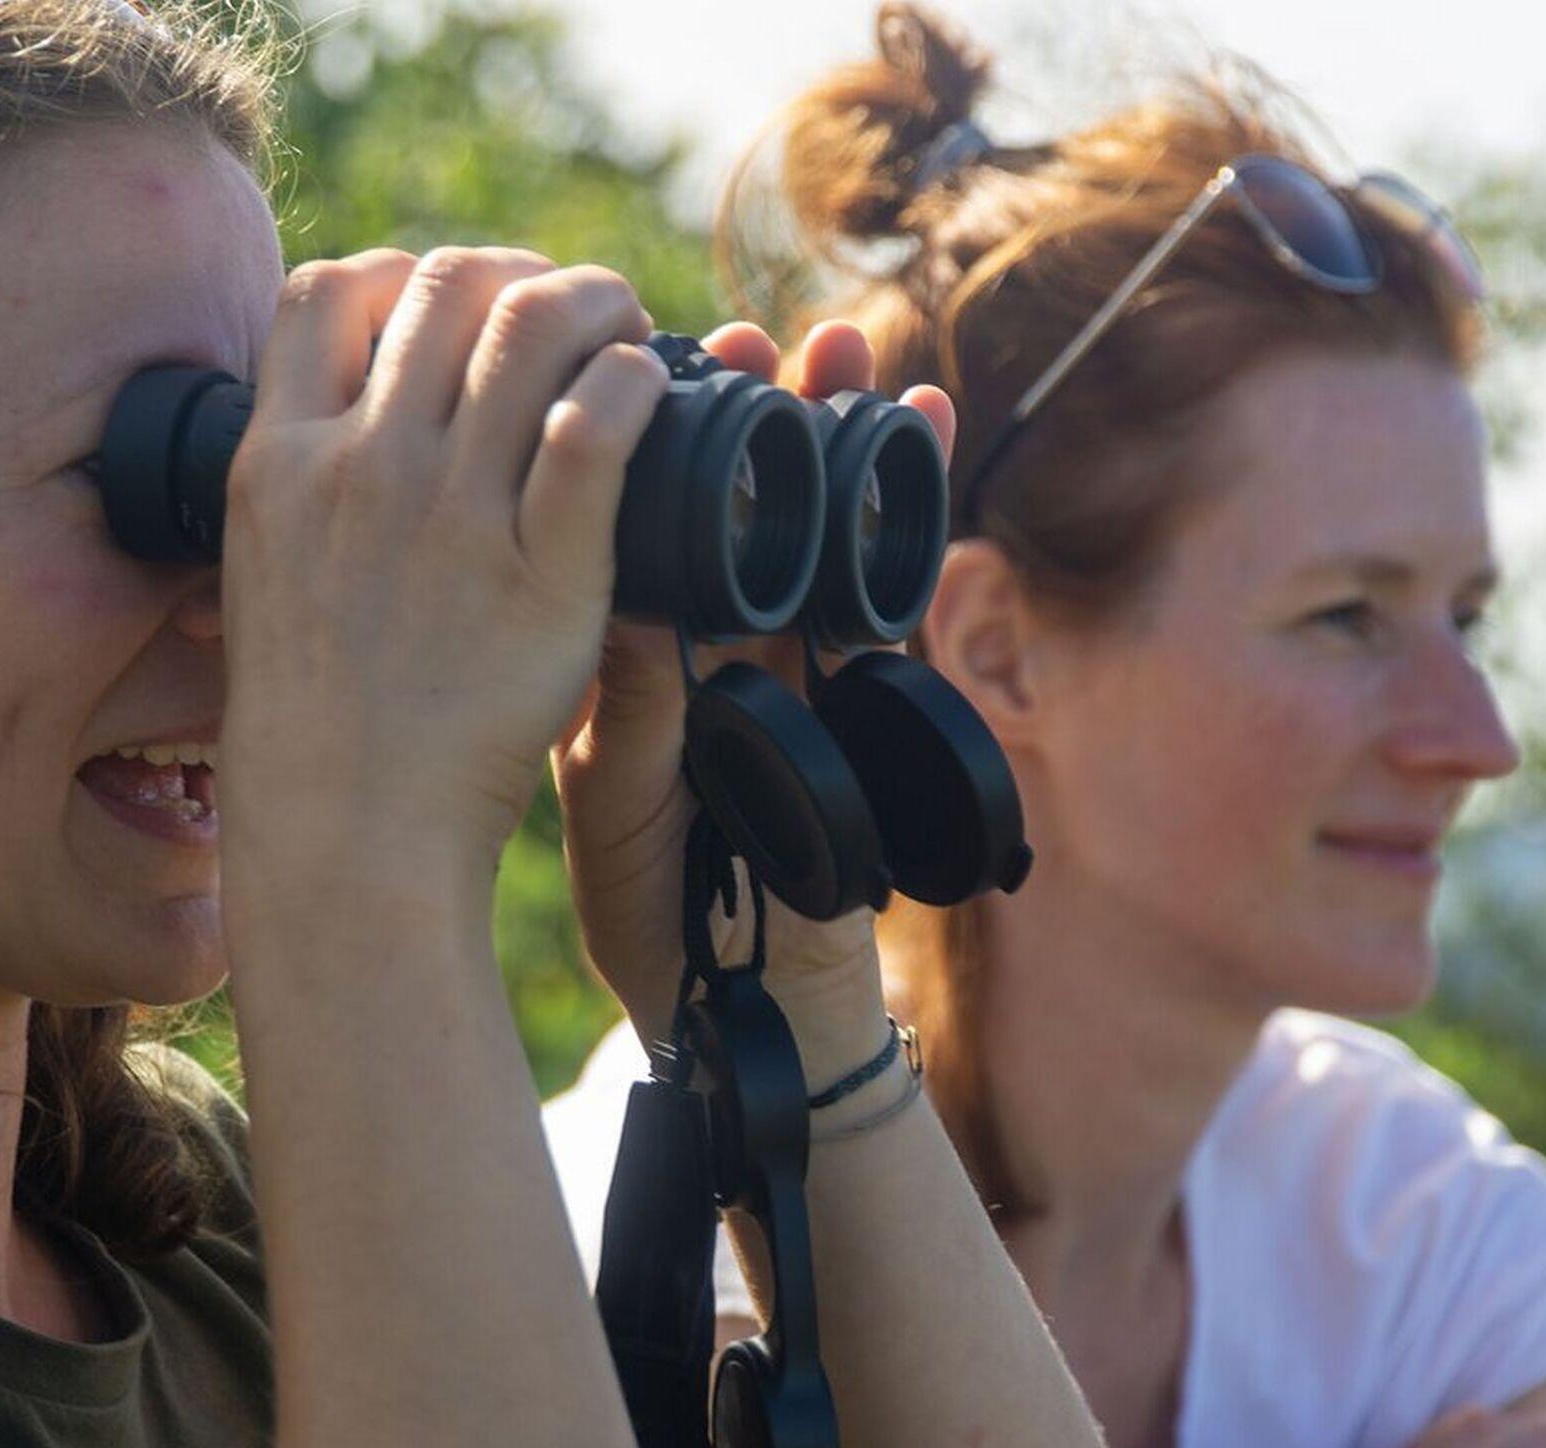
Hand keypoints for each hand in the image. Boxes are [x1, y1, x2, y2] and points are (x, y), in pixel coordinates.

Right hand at [217, 248, 664, 903]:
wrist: (347, 836)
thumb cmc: (310, 726)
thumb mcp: (260, 578)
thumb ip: (300, 493)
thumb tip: (342, 430)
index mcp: (278, 461)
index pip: (326, 291)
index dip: (403, 273)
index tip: (457, 307)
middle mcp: (359, 468)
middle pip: (444, 285)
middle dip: (518, 274)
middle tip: (567, 311)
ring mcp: (450, 518)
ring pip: (529, 327)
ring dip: (593, 303)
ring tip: (626, 329)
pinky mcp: (541, 576)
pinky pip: (595, 430)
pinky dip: (633, 382)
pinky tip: (648, 390)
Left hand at [551, 321, 956, 1076]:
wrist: (747, 1011)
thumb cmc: (658, 920)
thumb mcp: (619, 812)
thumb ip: (633, 722)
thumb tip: (629, 618)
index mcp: (632, 671)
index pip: (640, 538)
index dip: (651, 455)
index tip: (656, 371)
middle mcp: (715, 656)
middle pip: (739, 515)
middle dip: (759, 421)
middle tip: (764, 337)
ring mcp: (794, 675)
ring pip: (819, 536)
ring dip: (840, 444)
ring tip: (852, 356)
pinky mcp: (862, 706)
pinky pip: (887, 594)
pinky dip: (907, 516)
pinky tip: (925, 433)